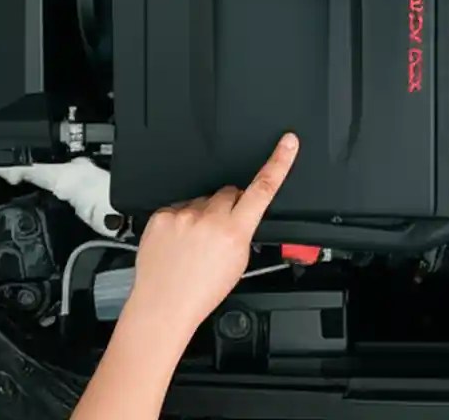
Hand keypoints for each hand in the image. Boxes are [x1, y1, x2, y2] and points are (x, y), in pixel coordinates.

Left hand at [126, 133, 298, 333]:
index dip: (279, 162)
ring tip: (193, 243)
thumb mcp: (238, 264)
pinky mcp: (161, 216)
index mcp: (234, 231)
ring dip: (202, 215)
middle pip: (228, 192)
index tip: (288, 143)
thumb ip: (242, 233)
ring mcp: (182, 215)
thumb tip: (240, 216)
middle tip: (219, 231)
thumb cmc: (201, 291)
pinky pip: (178, 207)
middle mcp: (208, 218)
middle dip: (229, 205)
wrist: (164, 305)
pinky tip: (177, 241)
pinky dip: (180, 221)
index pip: (263, 189)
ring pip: (202, 200)